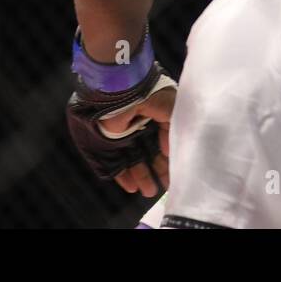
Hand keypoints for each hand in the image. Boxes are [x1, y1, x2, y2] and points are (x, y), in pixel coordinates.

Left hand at [66, 60, 177, 196]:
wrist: (119, 89)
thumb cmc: (148, 95)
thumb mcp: (170, 108)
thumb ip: (171, 130)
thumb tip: (169, 150)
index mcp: (152, 115)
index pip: (162, 140)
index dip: (169, 155)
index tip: (177, 170)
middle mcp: (136, 126)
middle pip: (148, 153)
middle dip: (157, 170)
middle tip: (166, 185)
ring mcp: (119, 136)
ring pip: (132, 161)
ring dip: (141, 176)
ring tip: (150, 192)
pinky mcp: (103, 145)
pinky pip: (112, 164)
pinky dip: (122, 176)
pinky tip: (132, 188)